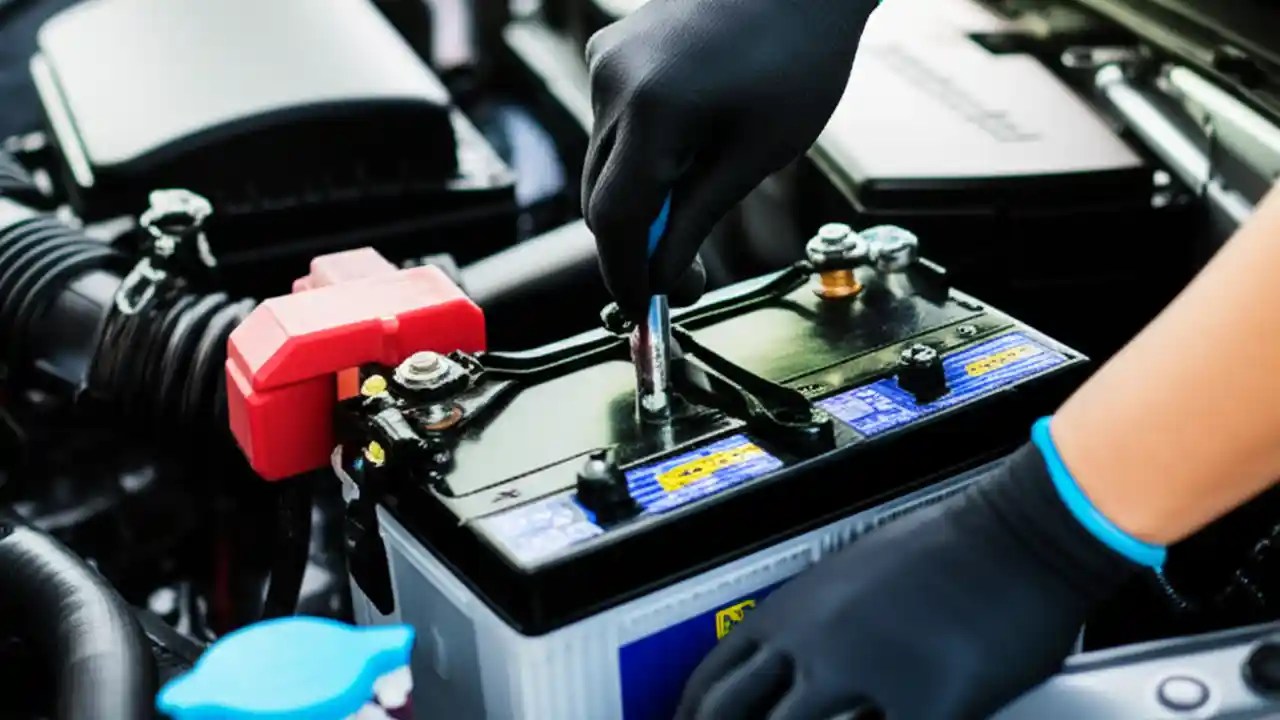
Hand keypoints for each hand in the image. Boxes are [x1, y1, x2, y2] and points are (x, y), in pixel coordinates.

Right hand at [582, 0, 878, 316]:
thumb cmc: (797, 57)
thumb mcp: (756, 154)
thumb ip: (696, 219)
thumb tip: (660, 276)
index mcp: (652, 110)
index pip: (614, 218)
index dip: (624, 274)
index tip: (642, 310)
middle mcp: (612, 82)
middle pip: (600, 196)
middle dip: (635, 245)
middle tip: (682, 279)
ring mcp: (606, 61)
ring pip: (603, 163)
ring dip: (638, 198)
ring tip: (696, 201)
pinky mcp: (610, 50)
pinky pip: (611, 125)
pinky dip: (638, 155)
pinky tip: (686, 148)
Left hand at [676, 445, 1137, 719]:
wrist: (1017, 534)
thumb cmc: (944, 546)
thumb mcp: (851, 576)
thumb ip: (810, 627)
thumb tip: (785, 668)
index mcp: (791, 612)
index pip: (711, 684)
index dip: (691, 717)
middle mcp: (814, 646)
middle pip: (731, 718)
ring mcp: (864, 679)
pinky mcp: (925, 706)